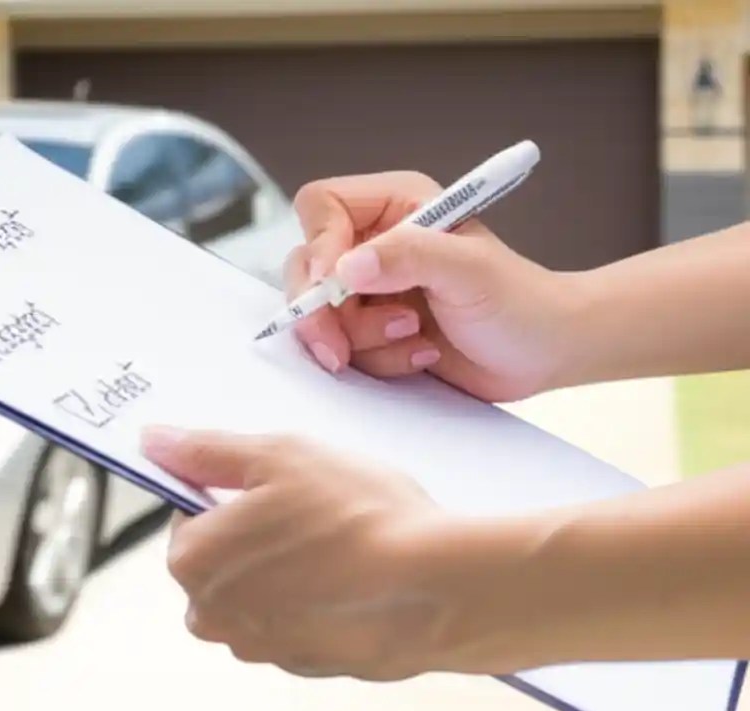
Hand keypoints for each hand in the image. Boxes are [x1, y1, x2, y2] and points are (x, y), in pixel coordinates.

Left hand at [142, 426, 476, 681]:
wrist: (434, 587)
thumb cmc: (355, 518)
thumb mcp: (276, 455)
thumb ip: (207, 450)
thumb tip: (156, 441)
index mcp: (193, 560)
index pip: (188, 514)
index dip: (230, 491)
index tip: (267, 481)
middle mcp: (215, 614)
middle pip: (222, 559)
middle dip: (256, 533)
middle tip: (309, 506)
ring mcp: (262, 646)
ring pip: (261, 593)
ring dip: (288, 568)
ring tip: (339, 539)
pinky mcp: (308, 665)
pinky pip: (300, 621)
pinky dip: (319, 600)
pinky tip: (356, 574)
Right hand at [286, 172, 585, 401]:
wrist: (546, 351)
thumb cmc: (520, 301)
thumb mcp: (468, 271)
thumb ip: (408, 256)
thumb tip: (345, 268)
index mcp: (395, 206)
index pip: (321, 207)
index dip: (320, 245)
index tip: (335, 285)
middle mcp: (374, 243)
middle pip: (306, 267)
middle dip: (323, 312)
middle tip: (339, 347)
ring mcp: (370, 290)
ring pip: (320, 315)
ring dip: (363, 339)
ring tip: (415, 338)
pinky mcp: (372, 330)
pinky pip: (344, 347)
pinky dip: (378, 360)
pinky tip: (421, 354)